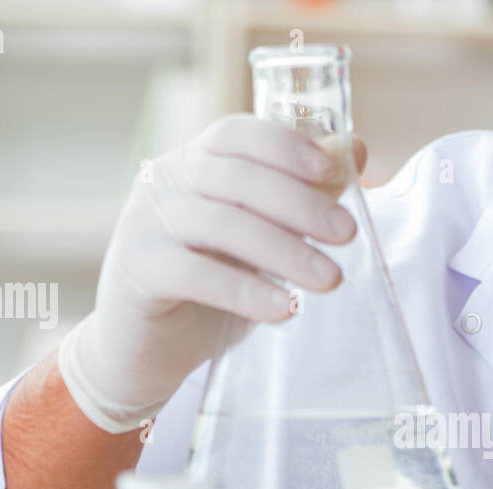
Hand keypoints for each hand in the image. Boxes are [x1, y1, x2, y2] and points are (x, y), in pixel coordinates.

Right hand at [58, 114, 366, 432]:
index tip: (333, 171)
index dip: (285, 146)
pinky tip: (285, 309)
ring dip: (284, 250)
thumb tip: (353, 150)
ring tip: (330, 280)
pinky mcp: (138, 270)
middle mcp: (165, 183)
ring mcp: (145, 223)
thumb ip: (300, 196)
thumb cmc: (211, 289)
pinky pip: (195, 274)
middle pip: (237, 177)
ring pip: (221, 224)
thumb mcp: (262, 241)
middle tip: (347, 234)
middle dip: (301, 204)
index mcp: (195, 164)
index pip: (237, 134)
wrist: (146, 350)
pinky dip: (245, 291)